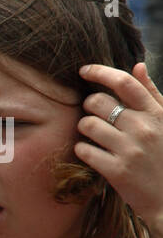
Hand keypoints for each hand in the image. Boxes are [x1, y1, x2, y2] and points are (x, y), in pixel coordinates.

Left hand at [76, 62, 162, 234]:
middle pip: (97, 102)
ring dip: (84, 129)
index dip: (100, 72)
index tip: (84, 70)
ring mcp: (129, 149)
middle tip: (96, 117)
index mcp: (156, 113)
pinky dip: (82, 150)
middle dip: (90, 107)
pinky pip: (83, 150)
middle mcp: (143, 128)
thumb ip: (151, 95)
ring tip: (94, 136)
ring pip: (86, 125)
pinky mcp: (116, 171)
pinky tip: (92, 154)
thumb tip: (136, 66)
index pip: (125, 82)